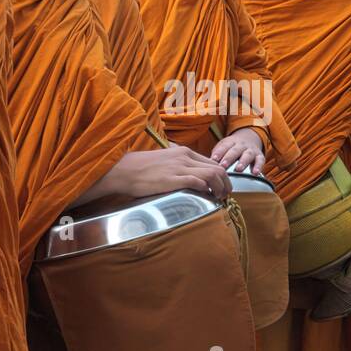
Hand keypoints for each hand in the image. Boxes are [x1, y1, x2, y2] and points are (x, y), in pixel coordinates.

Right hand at [112, 146, 230, 199]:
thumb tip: (191, 176)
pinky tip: (207, 196)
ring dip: (220, 188)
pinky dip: (206, 189)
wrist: (125, 170)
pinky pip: (198, 182)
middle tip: (226, 195)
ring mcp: (179, 167)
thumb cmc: (142, 168)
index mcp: (184, 152)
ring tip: (219, 198)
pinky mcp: (172, 179)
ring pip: (212, 174)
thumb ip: (179, 165)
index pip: (212, 162)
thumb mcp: (165, 160)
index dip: (221, 176)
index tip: (222, 187)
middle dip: (226, 183)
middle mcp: (184, 157)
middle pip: (217, 168)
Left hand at [210, 128, 264, 174]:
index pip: (224, 146)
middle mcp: (241, 145)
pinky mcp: (259, 156)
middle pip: (235, 151)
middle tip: (223, 166)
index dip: (219, 153)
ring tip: (238, 169)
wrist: (249, 138)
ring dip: (243, 162)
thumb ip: (216, 155)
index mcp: (230, 142)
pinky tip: (255, 173)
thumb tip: (206, 166)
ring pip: (247, 155)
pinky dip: (259, 166)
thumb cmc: (231, 147)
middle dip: (229, 158)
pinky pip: (260, 160)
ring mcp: (251, 150)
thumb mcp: (223, 147)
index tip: (213, 160)